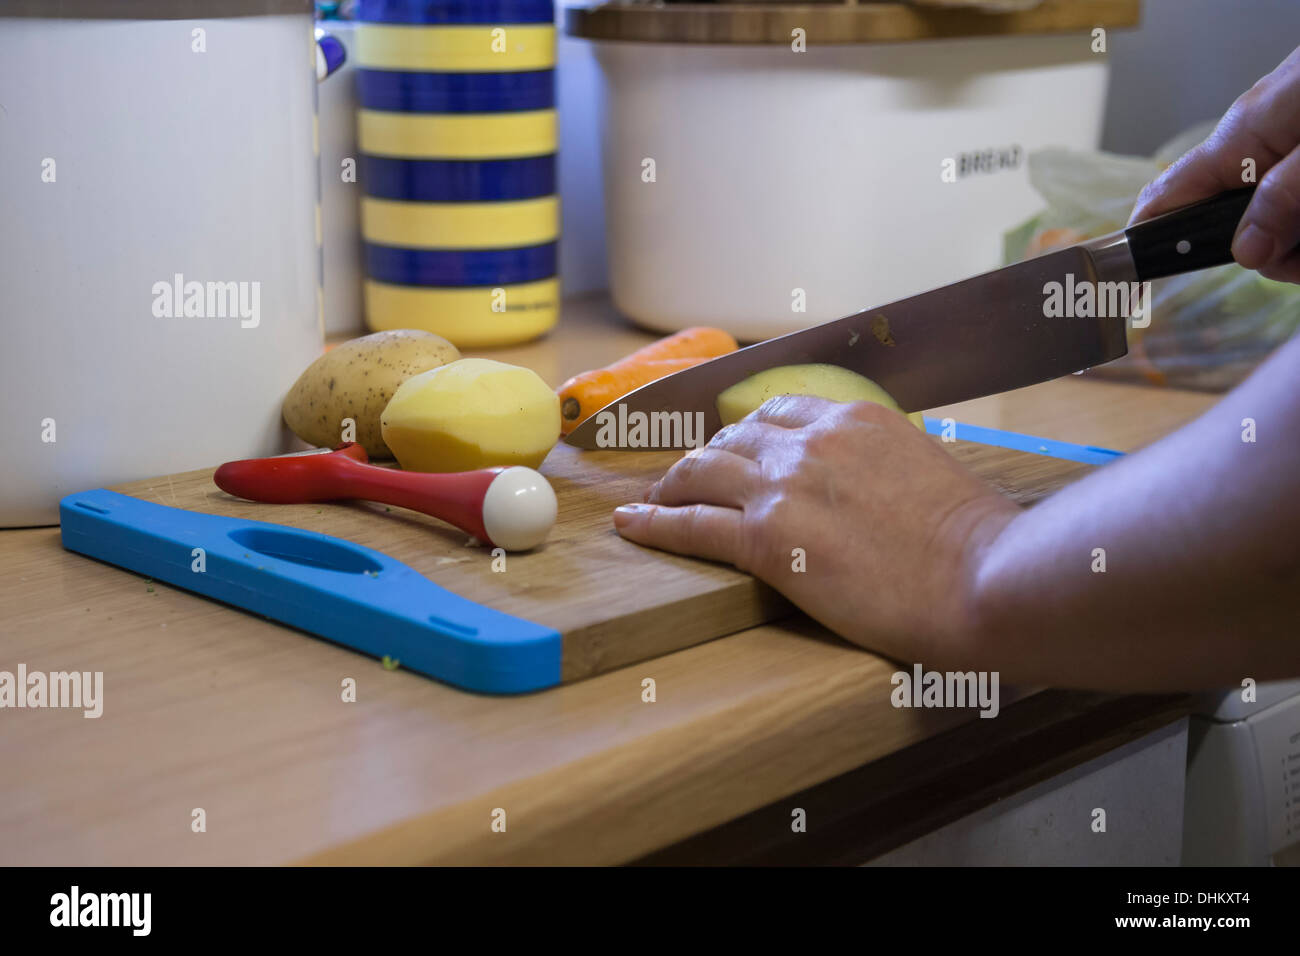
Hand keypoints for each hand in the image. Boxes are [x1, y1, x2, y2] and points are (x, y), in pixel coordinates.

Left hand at [612, 396, 1019, 665]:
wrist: (984, 580)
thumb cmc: (975, 541)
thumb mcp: (928, 470)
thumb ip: (882, 461)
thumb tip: (866, 480)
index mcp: (854, 419)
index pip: (778, 411)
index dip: (745, 434)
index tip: (733, 450)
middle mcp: (812, 441)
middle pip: (733, 439)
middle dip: (706, 459)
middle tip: (686, 479)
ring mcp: (785, 487)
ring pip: (702, 473)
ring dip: (672, 485)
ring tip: (653, 500)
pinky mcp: (767, 540)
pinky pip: (692, 525)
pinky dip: (655, 524)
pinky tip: (632, 525)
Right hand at [1130, 44, 1299, 282]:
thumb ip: (1283, 199)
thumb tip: (1246, 252)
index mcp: (1242, 137)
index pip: (1167, 195)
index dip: (1147, 238)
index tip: (1138, 281)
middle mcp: (1259, 148)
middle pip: (1238, 227)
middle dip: (1277, 255)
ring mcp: (1289, 156)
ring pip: (1281, 227)